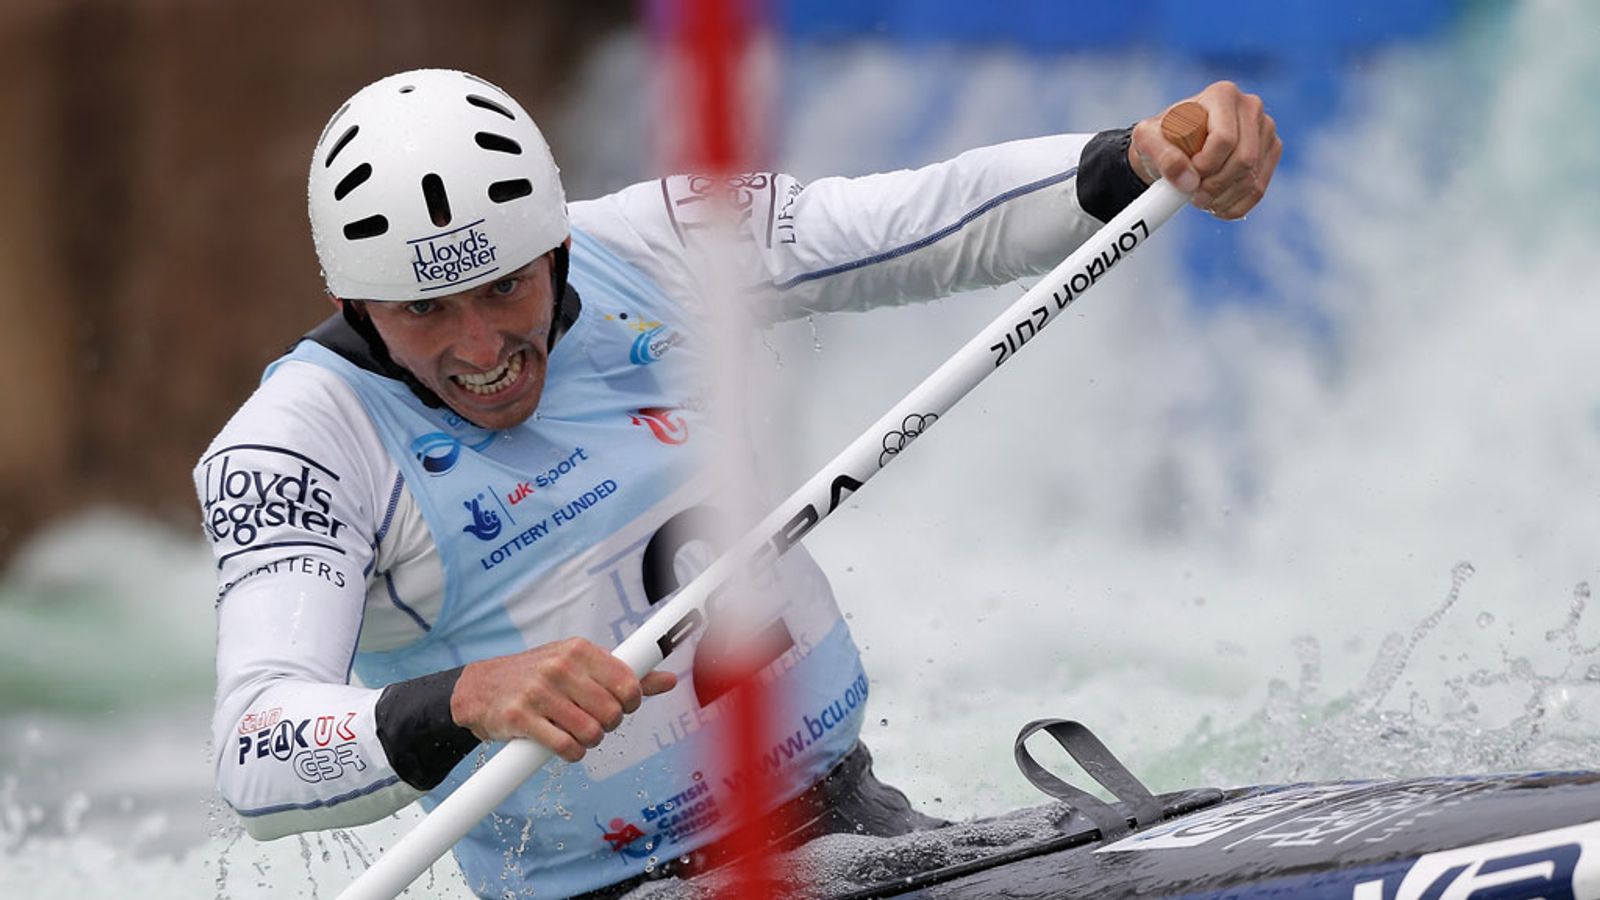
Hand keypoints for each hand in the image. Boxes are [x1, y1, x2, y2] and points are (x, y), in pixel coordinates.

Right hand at [450, 637, 677, 761]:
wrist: (479, 689)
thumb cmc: (537, 677)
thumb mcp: (579, 666)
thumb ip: (623, 675)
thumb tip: (668, 680)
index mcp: (579, 650)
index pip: (629, 683)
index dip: (631, 703)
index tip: (622, 707)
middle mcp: (560, 667)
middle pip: (613, 712)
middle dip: (609, 725)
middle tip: (595, 722)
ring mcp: (539, 692)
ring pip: (592, 732)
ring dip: (589, 742)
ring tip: (578, 734)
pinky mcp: (521, 718)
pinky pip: (566, 747)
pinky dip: (571, 754)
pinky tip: (563, 745)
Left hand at [1128, 80, 1281, 219]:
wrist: (1175, 146)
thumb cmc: (1162, 138)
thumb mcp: (1148, 140)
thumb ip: (1163, 156)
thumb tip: (1190, 181)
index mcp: (1222, 95)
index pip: (1224, 139)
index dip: (1204, 166)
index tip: (1186, 174)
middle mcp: (1251, 107)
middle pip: (1244, 160)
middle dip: (1214, 186)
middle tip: (1192, 196)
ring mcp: (1265, 130)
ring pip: (1252, 179)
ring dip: (1222, 199)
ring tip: (1199, 199)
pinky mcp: (1270, 152)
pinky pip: (1258, 191)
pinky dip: (1234, 207)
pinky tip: (1215, 205)